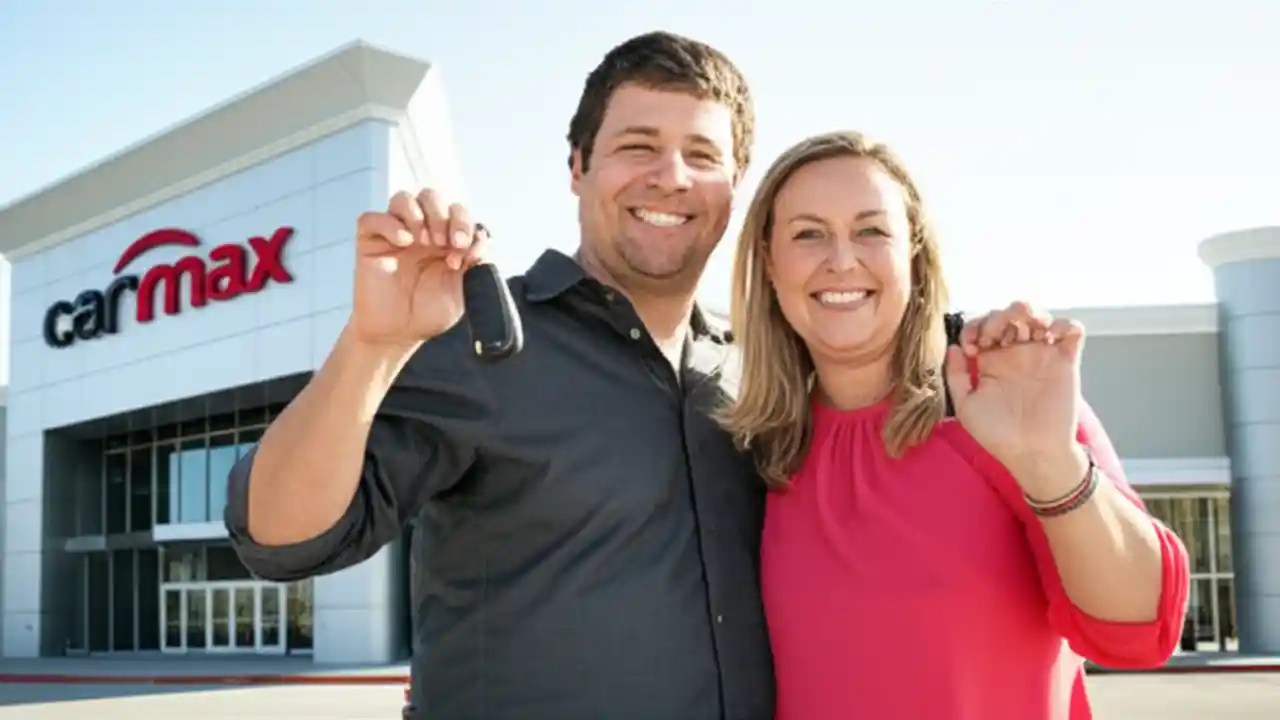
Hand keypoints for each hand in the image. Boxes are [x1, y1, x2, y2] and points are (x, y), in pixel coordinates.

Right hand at [350, 189, 487, 347]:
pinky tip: (403, 242)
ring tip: (423, 241)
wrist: (397, 334)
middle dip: (443, 215)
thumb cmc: (428, 313)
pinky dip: (390, 224)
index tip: (465, 252)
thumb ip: (475, 264)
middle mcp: (421, 232)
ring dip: (418, 215)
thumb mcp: (462, 291)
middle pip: (431, 197)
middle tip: (445, 243)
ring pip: (403, 199)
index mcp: (445, 240)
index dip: (464, 224)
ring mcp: (395, 235)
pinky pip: (372, 217)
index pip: (457, 211)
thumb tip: (480, 239)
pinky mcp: (370, 242)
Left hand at [945, 302, 1086, 489]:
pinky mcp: (1066, 361)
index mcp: (990, 361)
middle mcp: (1015, 354)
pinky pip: (1071, 330)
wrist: (1032, 453)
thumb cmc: (998, 435)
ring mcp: (1041, 355)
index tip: (972, 347)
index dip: (975, 327)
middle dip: (1000, 315)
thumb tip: (953, 346)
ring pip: (1039, 316)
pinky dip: (1064, 324)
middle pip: (1009, 316)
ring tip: (1024, 325)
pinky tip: (1049, 335)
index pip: (981, 327)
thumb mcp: (966, 406)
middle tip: (995, 334)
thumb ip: (956, 375)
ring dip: (1031, 311)